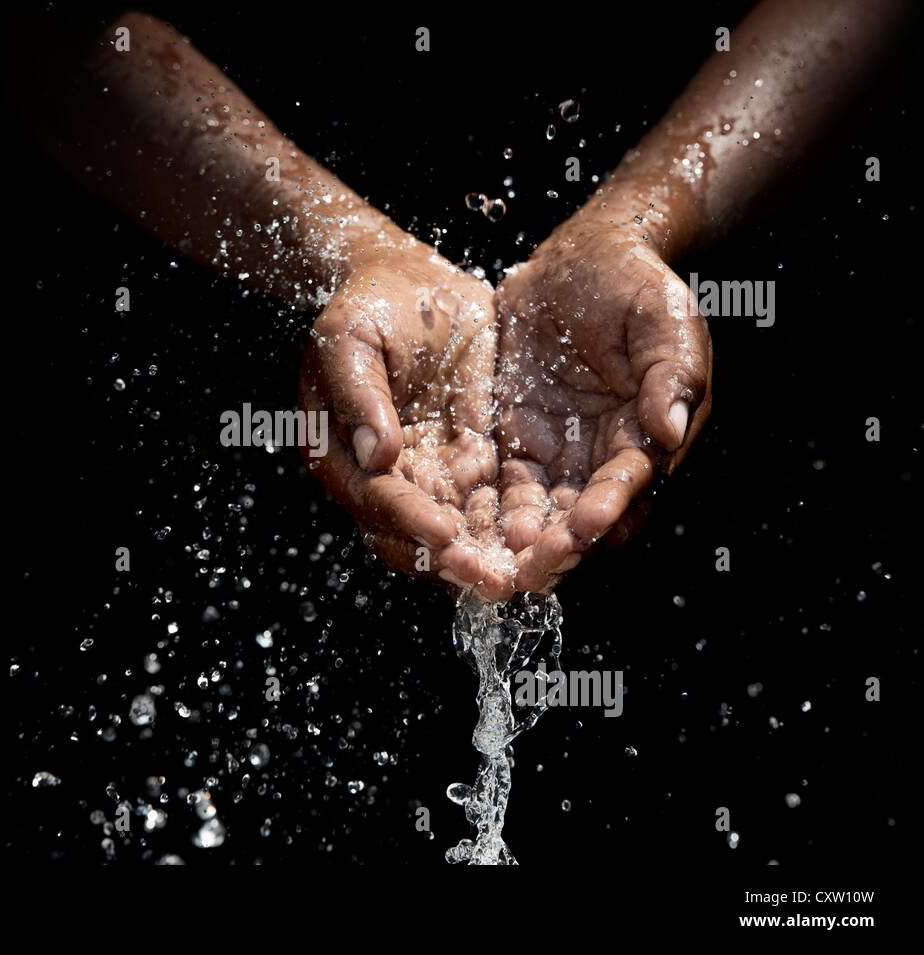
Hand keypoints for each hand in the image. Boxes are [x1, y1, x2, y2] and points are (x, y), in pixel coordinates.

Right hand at [298, 241, 516, 601]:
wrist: (409, 282)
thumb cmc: (368, 305)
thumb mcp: (349, 337)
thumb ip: (358, 393)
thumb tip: (374, 453)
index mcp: (338, 455)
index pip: (374, 499)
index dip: (408, 519)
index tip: (443, 533)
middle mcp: (380, 479)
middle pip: (412, 535)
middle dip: (453, 560)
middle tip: (494, 578)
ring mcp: (427, 475)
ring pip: (456, 532)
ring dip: (489, 556)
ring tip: (527, 573)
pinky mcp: (469, 464)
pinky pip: (492, 504)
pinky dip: (514, 527)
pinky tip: (548, 539)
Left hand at [493, 222, 712, 590]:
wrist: (583, 253)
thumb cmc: (633, 279)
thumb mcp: (664, 314)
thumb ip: (672, 371)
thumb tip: (668, 428)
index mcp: (650, 431)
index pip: (629, 482)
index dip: (608, 508)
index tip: (584, 527)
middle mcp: (607, 453)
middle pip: (585, 515)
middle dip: (560, 547)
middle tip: (530, 570)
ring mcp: (563, 450)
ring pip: (542, 511)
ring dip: (521, 542)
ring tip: (494, 565)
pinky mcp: (521, 441)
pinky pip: (504, 485)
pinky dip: (490, 513)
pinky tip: (464, 533)